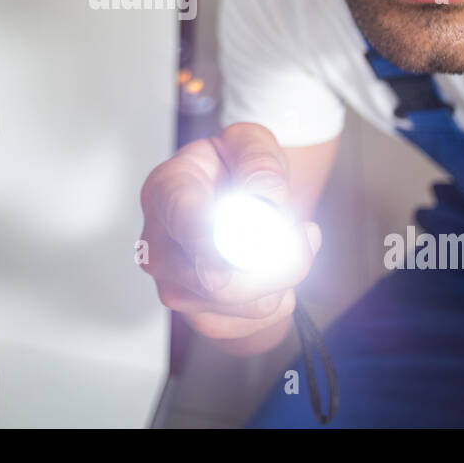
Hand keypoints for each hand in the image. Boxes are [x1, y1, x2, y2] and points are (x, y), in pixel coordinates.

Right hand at [138, 122, 322, 354]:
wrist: (233, 205)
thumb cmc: (234, 169)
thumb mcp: (250, 143)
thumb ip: (258, 160)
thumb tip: (266, 197)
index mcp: (164, 193)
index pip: (182, 220)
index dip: (205, 245)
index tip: (222, 270)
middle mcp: (159, 248)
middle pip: (221, 280)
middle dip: (280, 259)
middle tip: (303, 230)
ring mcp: (176, 289)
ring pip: (252, 302)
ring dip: (285, 273)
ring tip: (280, 241)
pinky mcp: (203, 318)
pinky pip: (263, 319)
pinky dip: (281, 294)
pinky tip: (269, 269)